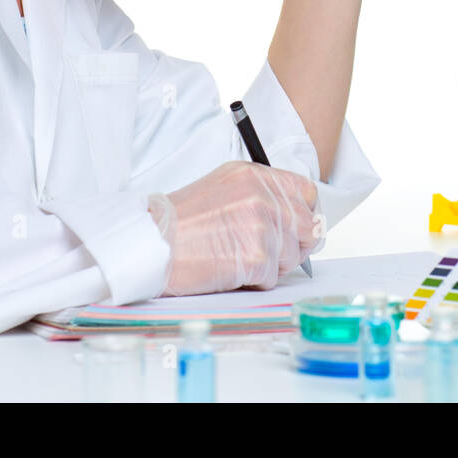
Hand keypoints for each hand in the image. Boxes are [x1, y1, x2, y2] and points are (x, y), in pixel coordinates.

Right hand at [147, 161, 318, 295]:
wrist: (151, 244)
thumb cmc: (180, 222)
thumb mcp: (223, 188)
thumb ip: (261, 194)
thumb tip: (296, 216)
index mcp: (255, 175)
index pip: (306, 192)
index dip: (304, 215)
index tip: (296, 229)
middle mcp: (262, 196)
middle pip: (307, 227)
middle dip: (292, 246)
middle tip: (264, 253)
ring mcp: (261, 225)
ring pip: (292, 257)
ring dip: (270, 266)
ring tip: (235, 257)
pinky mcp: (257, 256)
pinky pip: (272, 278)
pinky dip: (253, 282)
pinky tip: (228, 269)